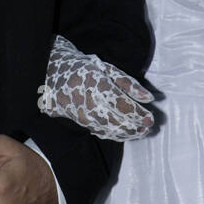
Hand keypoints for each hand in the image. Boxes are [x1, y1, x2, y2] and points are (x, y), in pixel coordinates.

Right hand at [37, 33, 153, 139]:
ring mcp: (84, 115)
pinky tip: (125, 133)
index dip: (139, 115)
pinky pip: (102, 132)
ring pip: (111, 130)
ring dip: (128, 133)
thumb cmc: (84, 68)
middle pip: (119, 122)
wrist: (52, 75)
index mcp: (99, 86)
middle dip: (136, 127)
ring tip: (140, 132)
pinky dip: (116, 135)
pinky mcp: (81, 122)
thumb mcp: (107, 69)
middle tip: (148, 127)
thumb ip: (128, 83)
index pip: (124, 106)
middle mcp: (91, 103)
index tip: (151, 118)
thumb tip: (149, 98)